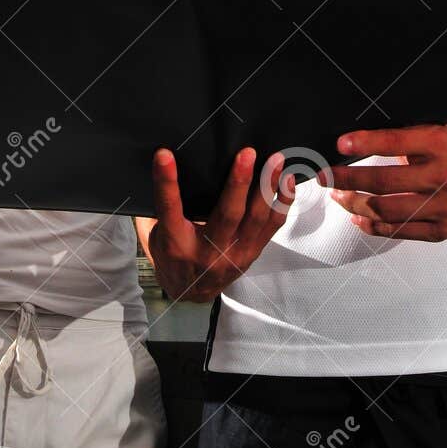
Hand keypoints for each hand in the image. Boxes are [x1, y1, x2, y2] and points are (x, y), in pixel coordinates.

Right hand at [147, 146, 295, 301]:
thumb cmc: (173, 255)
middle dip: (239, 182)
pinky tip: (287, 181)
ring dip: (267, 188)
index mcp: (176, 243)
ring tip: (275, 162)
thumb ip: (168, 206)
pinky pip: (272, 226)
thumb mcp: (160, 233)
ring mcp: (233, 255)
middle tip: (247, 154)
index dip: (166, 181)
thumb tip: (172, 162)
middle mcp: (207, 252)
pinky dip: (282, 202)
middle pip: (227, 215)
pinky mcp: (252, 254)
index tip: (164, 156)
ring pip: (256, 219)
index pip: (170, 208)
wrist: (190, 292)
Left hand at [323, 125, 446, 240]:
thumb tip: (352, 143)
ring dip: (354, 204)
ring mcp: (443, 207)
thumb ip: (401, 137)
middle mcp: (443, 177)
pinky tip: (356, 216)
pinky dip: (373, 226)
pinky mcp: (441, 230)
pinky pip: (399, 232)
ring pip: (387, 211)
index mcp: (439, 144)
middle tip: (324, 175)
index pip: (395, 142)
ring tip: (337, 195)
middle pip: (384, 182)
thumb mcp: (431, 132)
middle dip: (347, 179)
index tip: (340, 144)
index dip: (365, 143)